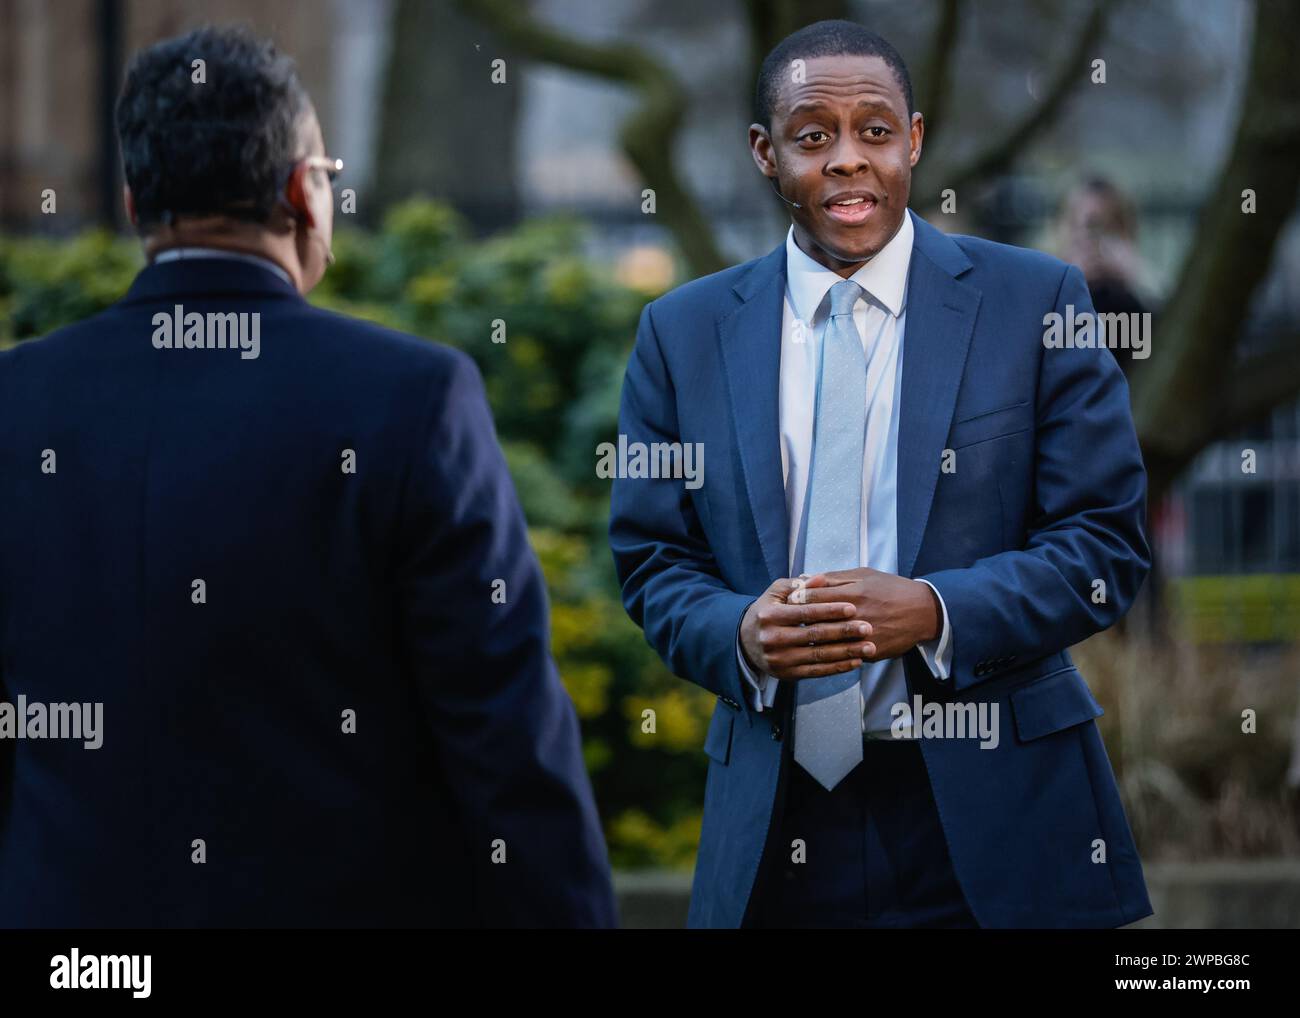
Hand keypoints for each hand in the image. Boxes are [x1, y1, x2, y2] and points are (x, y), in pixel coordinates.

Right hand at [740, 576, 874, 680]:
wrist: (745, 642)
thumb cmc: (768, 612)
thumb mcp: (776, 594)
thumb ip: (798, 586)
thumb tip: (821, 578)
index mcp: (771, 616)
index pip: (805, 612)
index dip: (830, 610)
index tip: (853, 608)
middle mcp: (773, 639)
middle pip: (815, 635)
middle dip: (844, 631)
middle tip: (868, 627)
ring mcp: (780, 659)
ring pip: (819, 655)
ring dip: (847, 652)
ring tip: (869, 647)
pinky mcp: (787, 674)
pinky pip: (817, 671)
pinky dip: (838, 667)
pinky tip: (855, 661)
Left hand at [792, 568, 939, 660]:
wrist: (922, 611)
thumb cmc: (890, 588)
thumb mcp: (863, 575)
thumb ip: (833, 578)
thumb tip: (805, 579)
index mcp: (853, 593)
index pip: (814, 597)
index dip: (797, 599)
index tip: (787, 602)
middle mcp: (857, 615)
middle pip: (817, 622)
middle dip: (798, 623)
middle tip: (785, 624)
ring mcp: (864, 636)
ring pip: (828, 643)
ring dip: (811, 642)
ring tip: (797, 639)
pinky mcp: (871, 652)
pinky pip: (845, 656)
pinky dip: (830, 655)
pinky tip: (819, 653)